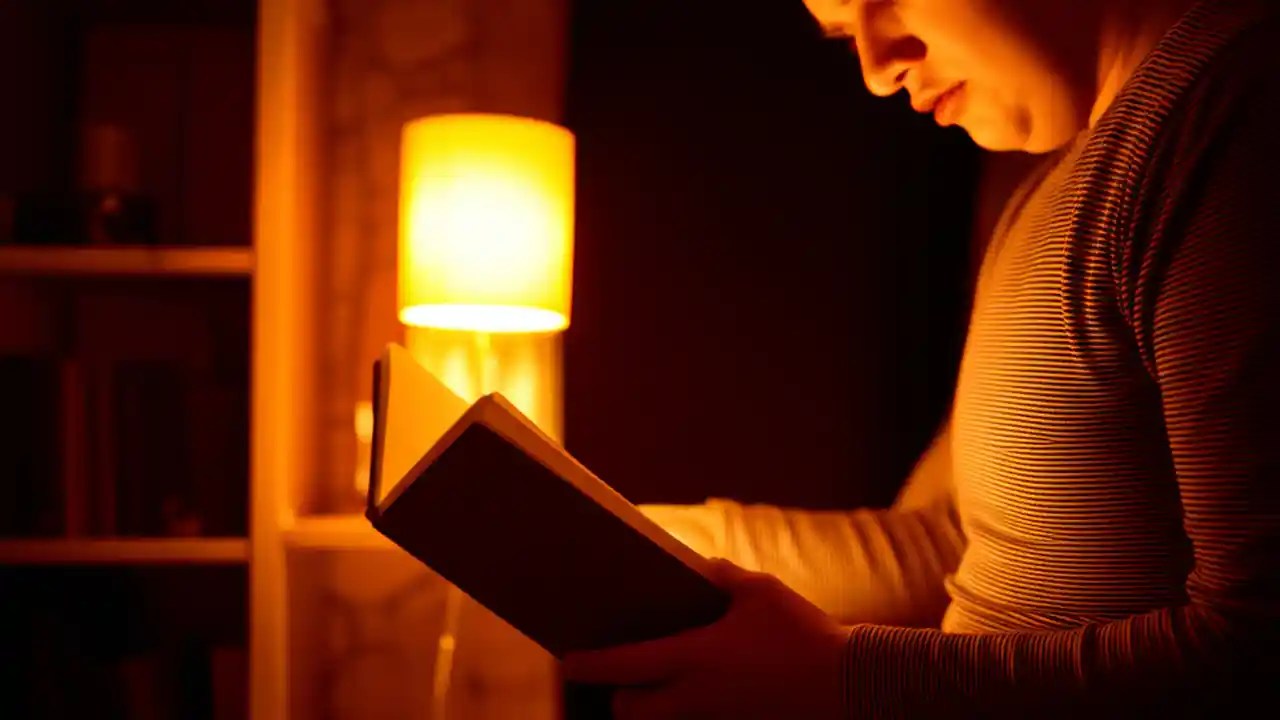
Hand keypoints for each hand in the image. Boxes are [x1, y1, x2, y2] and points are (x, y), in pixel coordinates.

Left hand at [562, 559, 849, 719]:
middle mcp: (697, 697)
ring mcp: (715, 719)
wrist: (853, 686)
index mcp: (697, 659)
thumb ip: (723, 578)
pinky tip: (693, 683)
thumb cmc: (805, 635)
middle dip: (618, 696)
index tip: (567, 659)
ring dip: (651, 704)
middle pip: (631, 711)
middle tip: (618, 672)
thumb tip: (700, 567)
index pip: (625, 666)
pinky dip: (683, 708)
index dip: (589, 663)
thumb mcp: (762, 592)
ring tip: (655, 675)